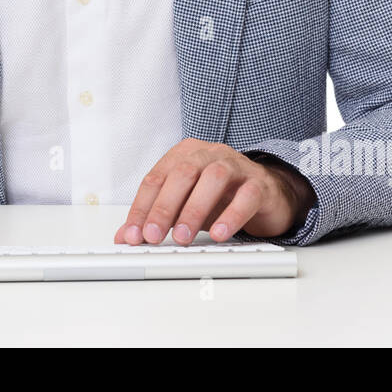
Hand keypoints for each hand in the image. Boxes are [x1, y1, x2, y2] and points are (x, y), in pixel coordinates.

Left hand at [114, 139, 314, 244]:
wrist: (266, 192)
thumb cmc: (221, 197)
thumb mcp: (183, 206)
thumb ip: (155, 218)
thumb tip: (125, 237)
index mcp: (184, 155)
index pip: (156, 178)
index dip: (141, 207)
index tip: (132, 234)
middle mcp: (208, 154)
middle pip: (182, 173)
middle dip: (164, 207)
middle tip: (154, 236)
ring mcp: (235, 166)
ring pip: (213, 178)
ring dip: (194, 209)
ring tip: (183, 237)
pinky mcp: (259, 184)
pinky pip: (246, 195)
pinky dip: (231, 215)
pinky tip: (218, 234)